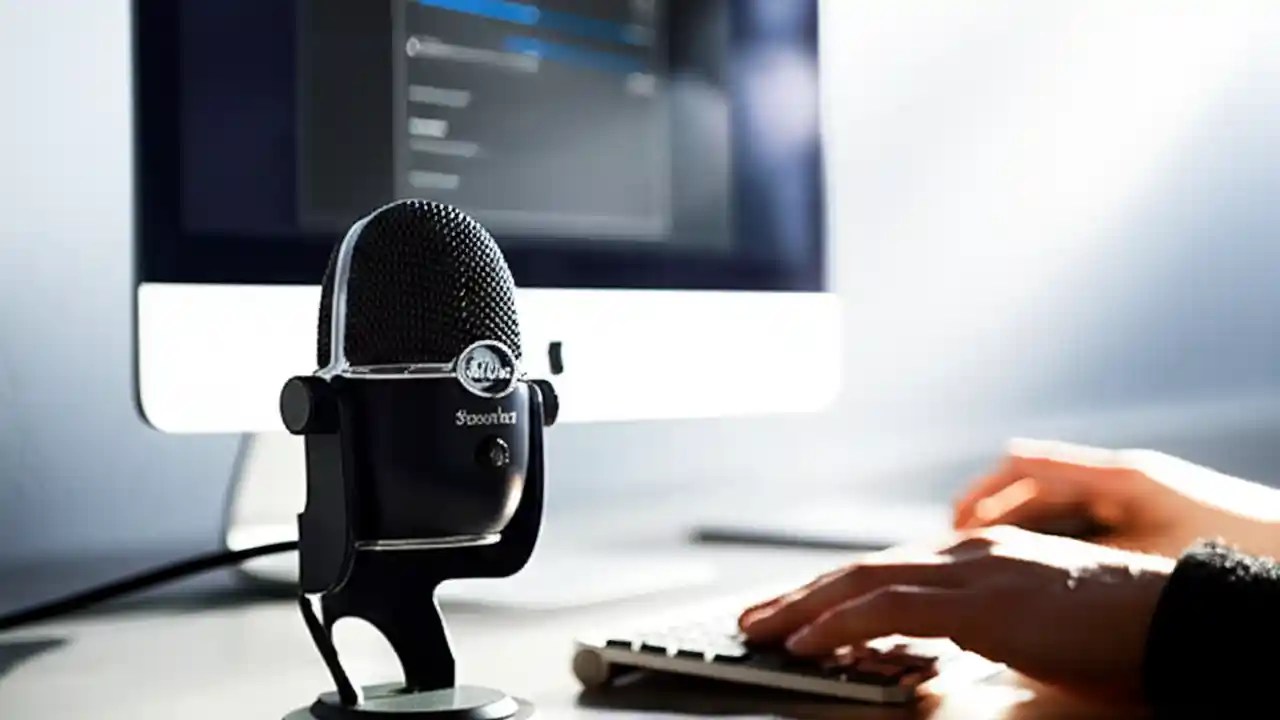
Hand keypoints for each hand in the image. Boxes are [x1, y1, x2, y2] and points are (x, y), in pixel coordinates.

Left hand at [739, 526, 1173, 700]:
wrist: (1169, 615)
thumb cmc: (1105, 625)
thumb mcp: (1024, 617)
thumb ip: (973, 617)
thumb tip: (928, 639)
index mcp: (971, 554)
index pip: (881, 569)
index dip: (829, 590)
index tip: (790, 609)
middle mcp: (961, 552)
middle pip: (858, 571)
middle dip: (800, 595)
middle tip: (752, 618)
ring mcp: (969, 572)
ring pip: (861, 584)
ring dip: (803, 609)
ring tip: (760, 631)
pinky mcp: (981, 602)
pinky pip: (891, 610)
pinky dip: (840, 625)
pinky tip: (808, 643)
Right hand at [953, 438, 1279, 557]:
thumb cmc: (1232, 546)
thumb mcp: (1146, 554)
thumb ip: (1079, 546)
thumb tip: (1016, 554)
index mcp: (1115, 475)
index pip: (1027, 465)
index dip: (984, 490)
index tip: (954, 520)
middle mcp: (1118, 478)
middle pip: (1035, 485)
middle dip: (992, 511)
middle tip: (958, 546)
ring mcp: (1132, 495)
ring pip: (1055, 505)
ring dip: (1018, 525)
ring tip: (986, 558)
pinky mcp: (1144, 516)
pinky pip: (1080, 521)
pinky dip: (1050, 538)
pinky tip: (1037, 568)